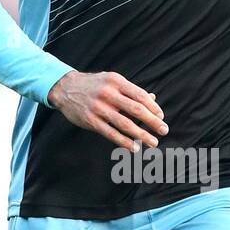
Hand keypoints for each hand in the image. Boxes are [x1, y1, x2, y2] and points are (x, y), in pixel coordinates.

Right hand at [46, 70, 167, 149]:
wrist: (65, 88)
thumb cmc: (94, 85)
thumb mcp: (112, 81)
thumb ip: (131, 91)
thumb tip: (153, 99)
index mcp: (116, 81)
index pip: (140, 95)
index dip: (153, 107)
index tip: (161, 117)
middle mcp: (109, 93)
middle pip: (136, 110)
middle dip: (153, 122)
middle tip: (164, 130)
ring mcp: (99, 108)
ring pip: (125, 124)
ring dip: (142, 135)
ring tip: (153, 142)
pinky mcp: (91, 121)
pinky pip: (111, 133)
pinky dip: (124, 142)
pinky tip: (135, 148)